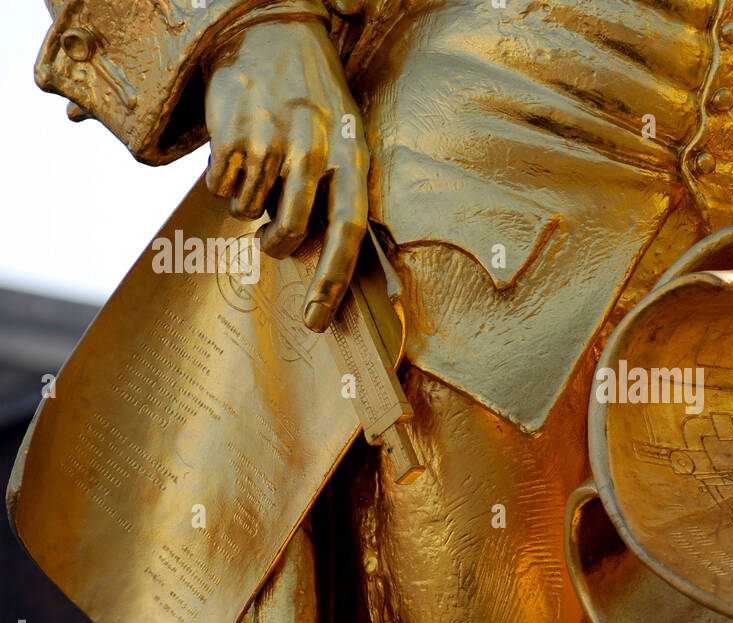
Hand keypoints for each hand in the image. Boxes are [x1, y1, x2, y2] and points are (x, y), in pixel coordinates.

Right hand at [204, 18, 368, 331]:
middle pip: (295, 227)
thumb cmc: (314, 107)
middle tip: (268, 245)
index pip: (349, 229)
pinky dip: (222, 182)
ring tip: (257, 173)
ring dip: (247, 205)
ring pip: (249, 210)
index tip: (315, 318)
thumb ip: (339, 197)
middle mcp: (316, 147)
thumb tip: (332, 273)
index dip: (333, 279)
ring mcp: (273, 138)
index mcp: (353, 156)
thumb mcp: (344, 143)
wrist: (273, 34)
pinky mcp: (232, 130)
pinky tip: (235, 155)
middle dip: (278, 246)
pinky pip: (220, 186)